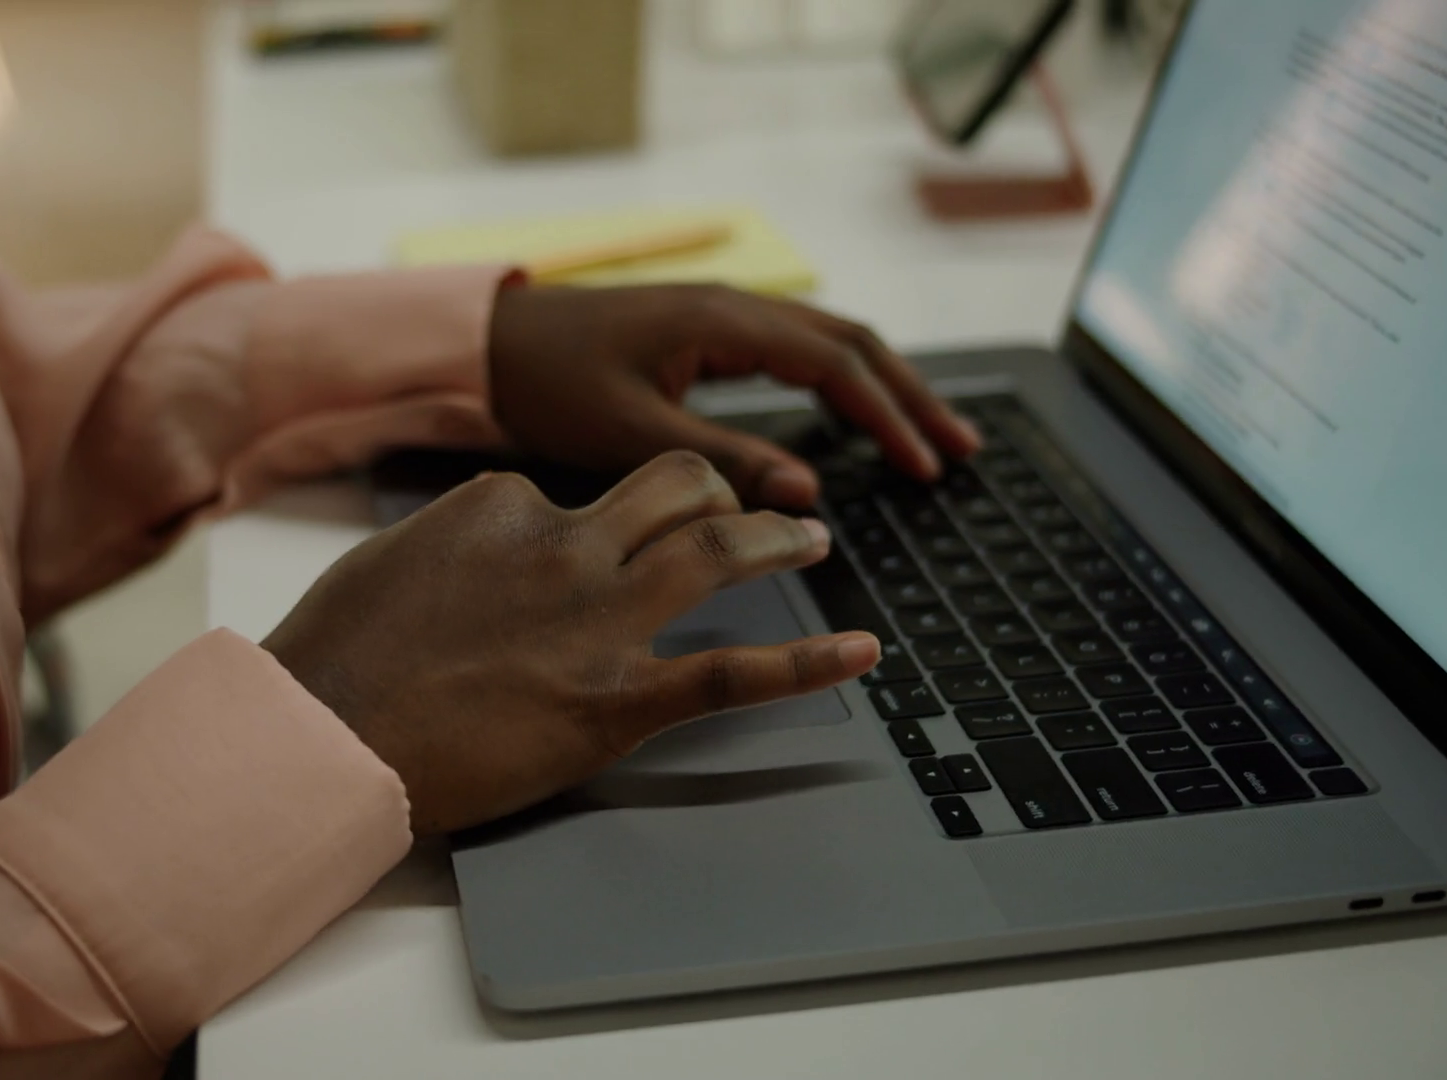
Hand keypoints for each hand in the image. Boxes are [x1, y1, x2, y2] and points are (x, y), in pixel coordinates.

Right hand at [262, 452, 880, 833]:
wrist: (325, 732)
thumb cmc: (338, 655)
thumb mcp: (393, 558)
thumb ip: (460, 538)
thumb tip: (491, 540)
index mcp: (503, 504)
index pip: (575, 492)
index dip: (587, 522)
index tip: (582, 554)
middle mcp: (563, 544)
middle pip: (673, 486)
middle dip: (718, 489)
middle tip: (753, 505)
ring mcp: (597, 619)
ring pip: (716, 548)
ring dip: (777, 537)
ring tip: (813, 537)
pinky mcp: (616, 700)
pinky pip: (732, 672)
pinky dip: (807, 662)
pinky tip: (860, 653)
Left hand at [487, 284, 982, 508]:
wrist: (485, 342)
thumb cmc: (545, 382)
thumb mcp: (630, 432)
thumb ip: (719, 461)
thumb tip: (807, 491)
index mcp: (723, 322)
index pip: (837, 365)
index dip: (889, 418)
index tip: (926, 468)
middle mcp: (734, 309)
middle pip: (851, 343)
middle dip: (911, 396)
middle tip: (961, 450)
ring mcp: (722, 316)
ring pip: (829, 342)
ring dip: (883, 386)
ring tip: (929, 434)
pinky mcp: (706, 334)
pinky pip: (795, 350)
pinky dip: (841, 380)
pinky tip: (854, 414)